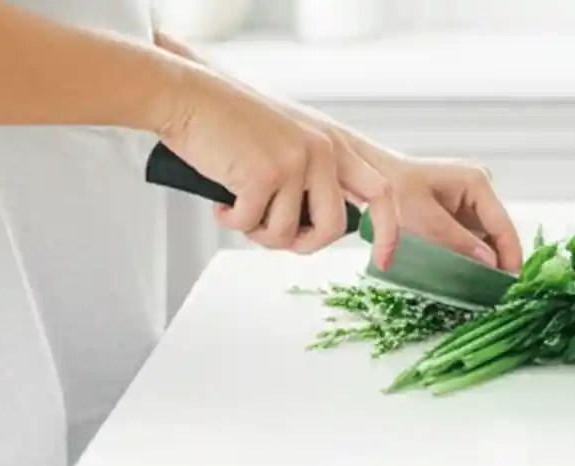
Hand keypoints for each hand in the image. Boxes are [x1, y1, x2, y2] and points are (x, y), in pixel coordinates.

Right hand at [156, 67, 398, 257]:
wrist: (187, 96)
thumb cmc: (229, 124)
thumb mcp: (287, 141)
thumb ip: (313, 176)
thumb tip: (318, 227)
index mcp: (333, 145)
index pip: (380, 192)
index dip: (388, 231)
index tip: (383, 261)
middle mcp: (321, 152)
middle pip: (332, 227)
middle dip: (303, 245)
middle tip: (275, 238)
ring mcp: (294, 162)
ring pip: (286, 232)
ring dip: (257, 234)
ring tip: (238, 210)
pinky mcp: (264, 174)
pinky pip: (251, 224)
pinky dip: (231, 221)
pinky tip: (221, 203)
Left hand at [284, 104, 521, 272]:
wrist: (364, 181)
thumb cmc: (389, 191)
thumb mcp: (424, 220)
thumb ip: (458, 242)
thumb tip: (490, 264)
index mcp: (477, 183)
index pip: (503, 226)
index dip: (510, 257)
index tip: (511, 287)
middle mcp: (478, 193)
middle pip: (498, 236)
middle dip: (496, 264)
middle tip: (494, 296)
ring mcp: (469, 206)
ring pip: (486, 243)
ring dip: (482, 265)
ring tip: (481, 292)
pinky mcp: (457, 219)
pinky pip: (470, 244)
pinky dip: (468, 261)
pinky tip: (466, 280)